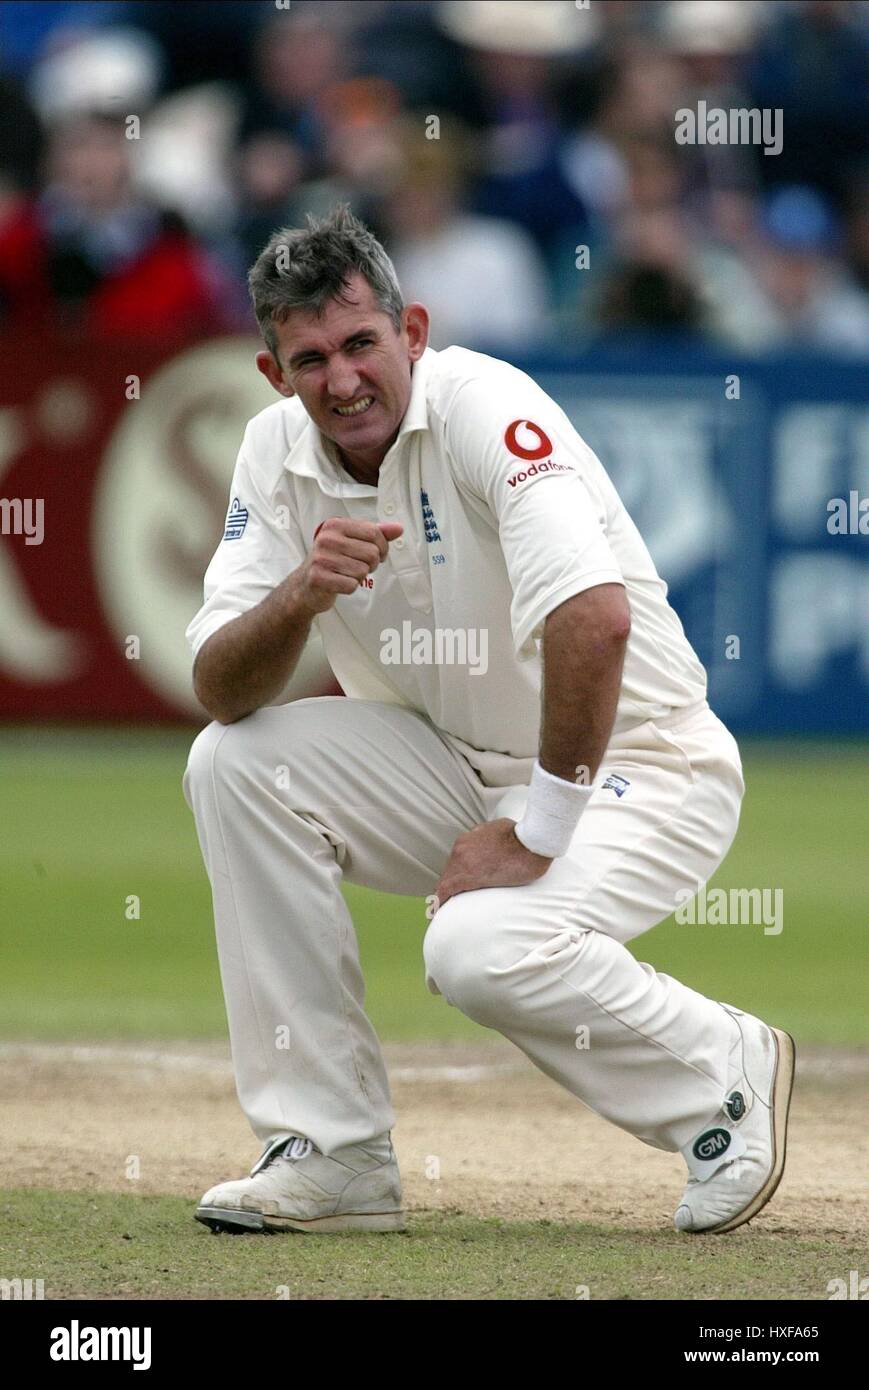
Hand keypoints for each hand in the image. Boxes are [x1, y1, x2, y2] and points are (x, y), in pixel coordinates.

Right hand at [296, 517, 403, 613]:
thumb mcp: (352, 542)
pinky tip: (339, 583)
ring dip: (359, 577)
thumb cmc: (332, 561)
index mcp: (336, 525)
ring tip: (346, 574)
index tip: (377, 554)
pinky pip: (351, 585)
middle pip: (371, 553)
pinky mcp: (319, 578)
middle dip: (371, 564)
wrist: (305, 585)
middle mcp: (327, 539)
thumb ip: (375, 534)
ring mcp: (321, 558)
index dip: (382, 547)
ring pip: (363, 571)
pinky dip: (350, 587)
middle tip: (358, 566)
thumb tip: (398, 528)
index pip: (374, 532)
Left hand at [433, 819, 551, 909]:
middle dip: (449, 885)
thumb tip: (487, 843)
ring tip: (439, 908)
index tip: (454, 883)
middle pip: (449, 871)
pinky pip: (447, 890)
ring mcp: (463, 862)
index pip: (456, 860)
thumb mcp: (499, 828)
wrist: (532, 842)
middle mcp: (461, 849)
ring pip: (446, 880)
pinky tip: (436, 910)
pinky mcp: (468, 877)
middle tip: (448, 900)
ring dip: (444, 894)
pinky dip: (440, 900)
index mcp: (468, 839)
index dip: (454, 873)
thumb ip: (487, 836)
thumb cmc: (523, 837)